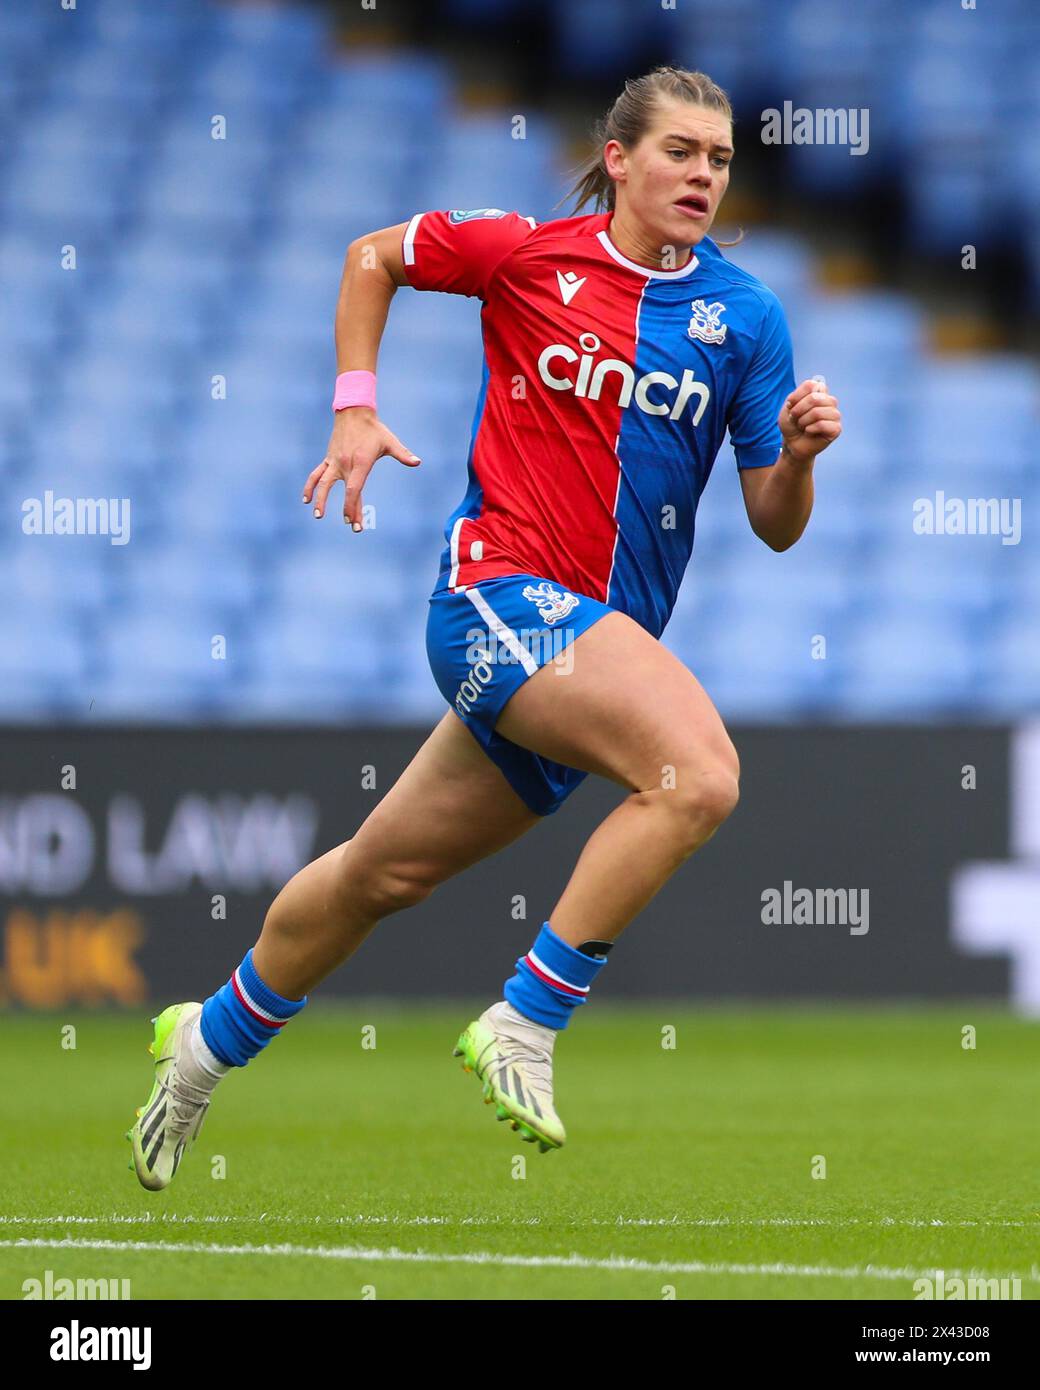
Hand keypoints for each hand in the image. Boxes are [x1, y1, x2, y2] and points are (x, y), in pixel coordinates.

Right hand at [303, 406, 420, 530]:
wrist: (353, 412)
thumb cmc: (374, 429)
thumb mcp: (390, 442)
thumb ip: (403, 454)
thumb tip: (418, 462)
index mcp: (360, 463)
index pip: (354, 489)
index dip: (352, 506)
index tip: (354, 522)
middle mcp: (345, 464)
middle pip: (344, 491)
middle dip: (348, 511)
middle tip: (351, 526)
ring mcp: (334, 462)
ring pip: (323, 484)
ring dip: (320, 499)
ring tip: (317, 515)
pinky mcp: (328, 459)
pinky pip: (316, 474)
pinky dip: (310, 486)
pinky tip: (306, 499)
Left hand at [778, 377, 841, 464]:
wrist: (792, 444)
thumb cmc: (792, 424)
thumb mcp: (788, 407)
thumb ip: (797, 396)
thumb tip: (812, 396)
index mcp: (819, 392)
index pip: (811, 384)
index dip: (796, 397)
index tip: (790, 406)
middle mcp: (829, 401)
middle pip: (814, 398)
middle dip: (798, 411)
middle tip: (795, 419)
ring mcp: (834, 415)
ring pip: (817, 413)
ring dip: (803, 421)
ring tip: (802, 426)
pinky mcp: (836, 429)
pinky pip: (822, 425)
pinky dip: (810, 429)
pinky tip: (809, 432)